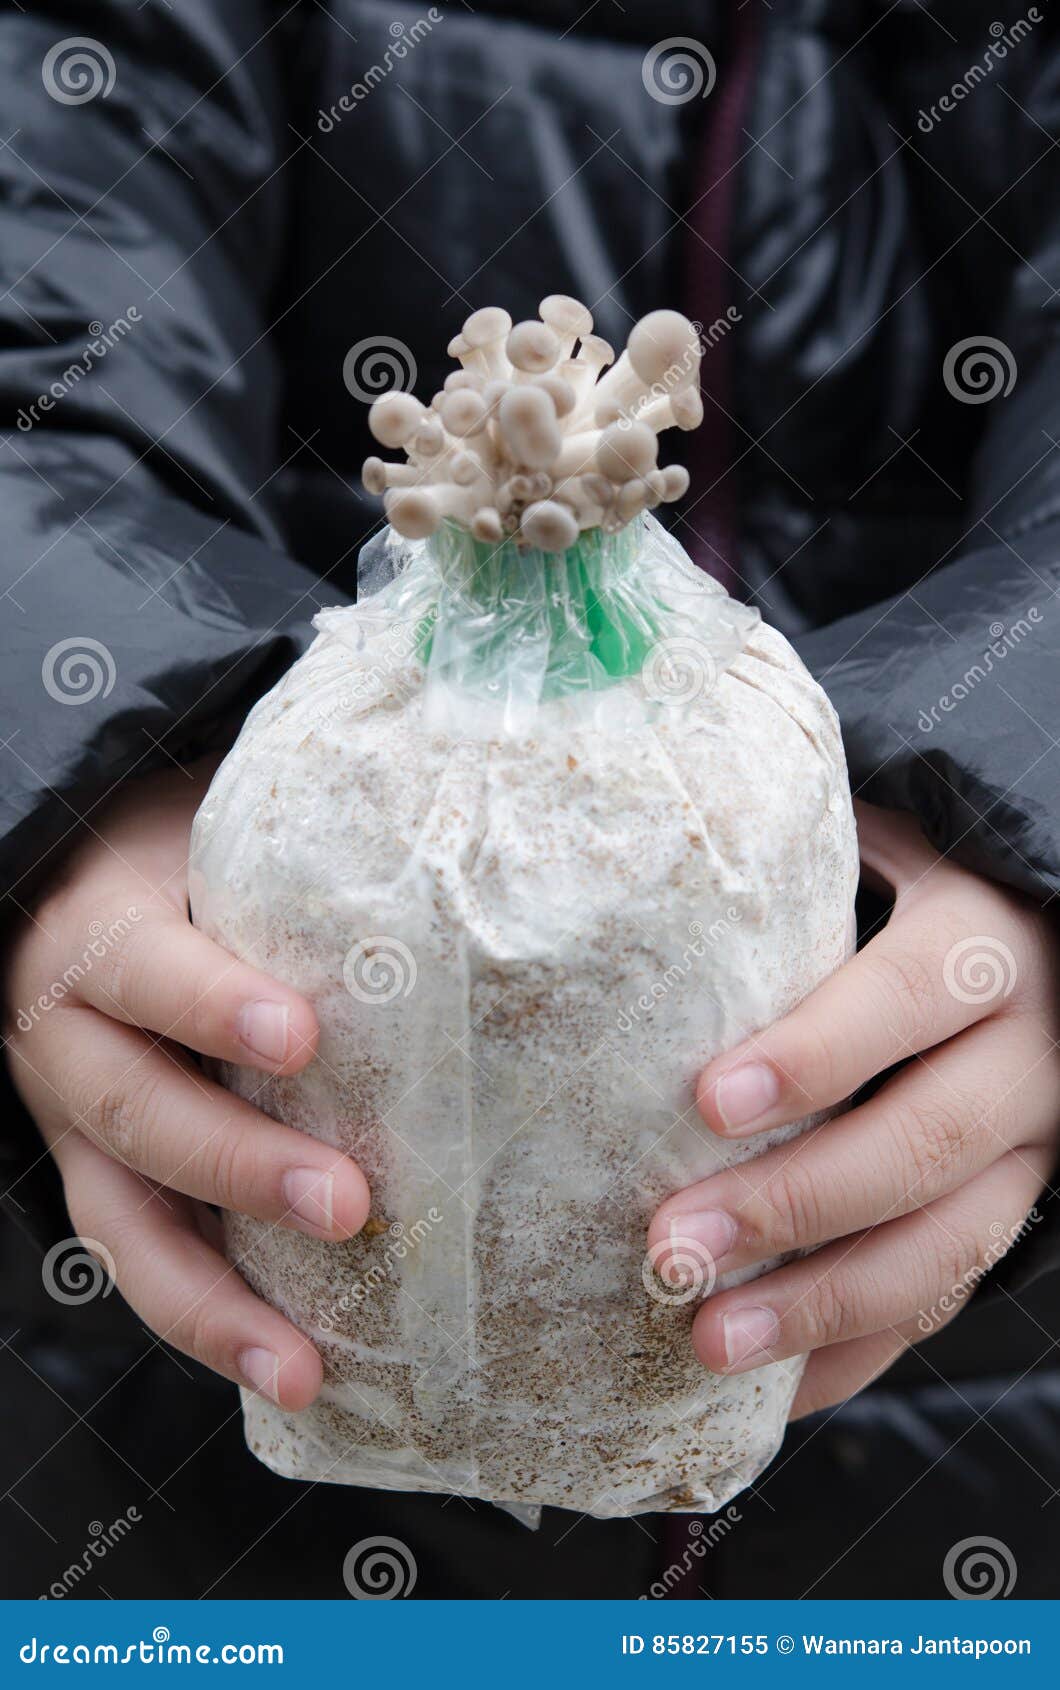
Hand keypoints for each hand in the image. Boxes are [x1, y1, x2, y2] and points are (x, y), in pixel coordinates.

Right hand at [5, 763, 368, 1408]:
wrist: (80, 890)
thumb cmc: (183, 857)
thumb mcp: (219, 833)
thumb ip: (302, 855)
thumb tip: (452, 854)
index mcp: (100, 934)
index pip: (145, 968)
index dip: (211, 1005)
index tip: (299, 1036)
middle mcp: (68, 1036)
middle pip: (136, 1112)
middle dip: (238, 1166)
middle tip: (348, 1200)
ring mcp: (76, 1122)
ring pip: (124, 1219)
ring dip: (215, 1297)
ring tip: (301, 1363)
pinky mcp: (101, 1181)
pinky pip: (141, 1261)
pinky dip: (208, 1321)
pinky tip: (284, 1370)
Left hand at [649, 802, 1059, 1417]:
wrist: (1035, 942)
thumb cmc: (909, 887)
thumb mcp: (877, 846)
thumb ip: (790, 860)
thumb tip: (635, 836)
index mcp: (984, 945)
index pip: (909, 996)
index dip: (816, 1054)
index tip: (708, 1101)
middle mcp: (1028, 1054)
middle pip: (923, 1144)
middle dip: (792, 1206)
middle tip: (672, 1247)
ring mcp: (1033, 1148)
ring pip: (945, 1246)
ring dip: (821, 1304)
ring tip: (708, 1340)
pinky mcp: (1013, 1211)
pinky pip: (945, 1298)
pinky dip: (860, 1350)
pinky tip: (775, 1385)